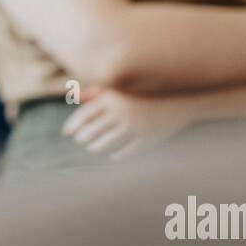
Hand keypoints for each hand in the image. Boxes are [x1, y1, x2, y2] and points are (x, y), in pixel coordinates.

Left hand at [62, 87, 192, 159]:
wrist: (178, 101)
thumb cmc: (143, 94)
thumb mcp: (120, 90)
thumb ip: (97, 92)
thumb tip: (74, 95)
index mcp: (114, 98)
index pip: (85, 115)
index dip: (73, 125)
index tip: (67, 133)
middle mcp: (123, 112)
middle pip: (93, 131)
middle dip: (83, 138)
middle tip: (79, 140)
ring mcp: (136, 127)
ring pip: (107, 144)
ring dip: (96, 147)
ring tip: (92, 147)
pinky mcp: (147, 140)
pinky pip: (125, 152)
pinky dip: (116, 155)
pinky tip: (112, 155)